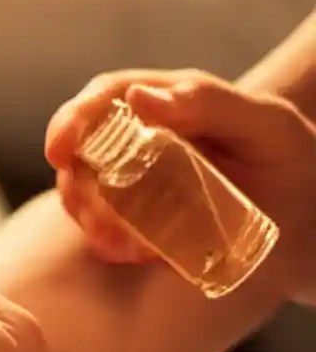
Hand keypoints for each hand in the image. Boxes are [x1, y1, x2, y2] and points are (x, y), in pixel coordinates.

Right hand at [45, 70, 315, 303]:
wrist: (307, 215)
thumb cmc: (290, 157)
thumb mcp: (263, 125)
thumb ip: (209, 103)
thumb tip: (138, 97)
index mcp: (164, 103)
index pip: (102, 100)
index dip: (70, 121)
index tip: (59, 152)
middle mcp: (138, 138)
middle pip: (78, 152)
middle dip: (76, 186)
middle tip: (100, 220)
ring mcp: (133, 181)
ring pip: (82, 195)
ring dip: (90, 220)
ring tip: (123, 245)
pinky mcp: (137, 220)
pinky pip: (104, 231)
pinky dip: (108, 244)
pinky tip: (133, 254)